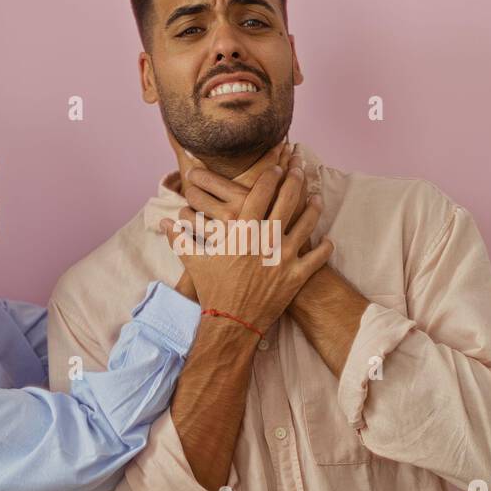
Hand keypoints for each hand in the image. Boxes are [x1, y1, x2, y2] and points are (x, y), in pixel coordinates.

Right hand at [160, 161, 332, 332]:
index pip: (261, 193)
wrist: (232, 322)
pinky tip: (327, 240)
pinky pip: (317, 257)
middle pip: (287, 200)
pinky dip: (324, 247)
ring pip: (306, 224)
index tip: (276, 167)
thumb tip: (163, 222)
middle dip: (295, 180)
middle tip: (300, 169)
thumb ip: (180, 238)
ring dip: (313, 208)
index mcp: (243, 230)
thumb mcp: (194, 262)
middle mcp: (267, 238)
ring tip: (316, 197)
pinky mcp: (296, 276)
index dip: (271, 176)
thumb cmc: (213, 291)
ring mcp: (284, 257)